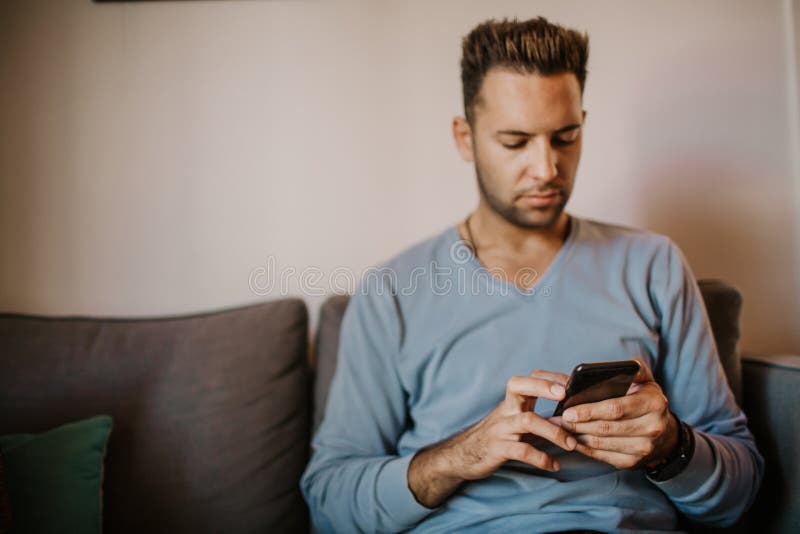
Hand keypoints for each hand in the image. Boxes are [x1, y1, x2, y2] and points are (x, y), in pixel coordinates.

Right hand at [447, 370, 577, 478]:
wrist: (464, 455)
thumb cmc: (498, 436)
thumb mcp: (515, 421)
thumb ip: (540, 416)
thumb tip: (572, 416)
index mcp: (511, 402)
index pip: (528, 378)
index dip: (549, 377)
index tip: (571, 382)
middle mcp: (505, 410)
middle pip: (518, 386)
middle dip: (542, 386)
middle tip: (565, 395)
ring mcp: (501, 428)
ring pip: (526, 421)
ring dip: (553, 430)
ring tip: (570, 443)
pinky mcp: (498, 449)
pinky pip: (521, 451)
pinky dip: (541, 458)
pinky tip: (554, 465)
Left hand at [555, 358, 678, 469]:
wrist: (665, 433)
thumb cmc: (646, 399)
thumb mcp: (645, 379)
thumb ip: (632, 367)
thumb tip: (609, 366)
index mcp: (653, 403)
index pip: (615, 408)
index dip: (589, 411)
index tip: (568, 410)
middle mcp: (652, 427)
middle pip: (605, 428)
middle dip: (578, 424)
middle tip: (558, 419)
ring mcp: (643, 448)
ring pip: (601, 443)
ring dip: (577, 436)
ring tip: (560, 427)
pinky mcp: (633, 462)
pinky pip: (602, 456)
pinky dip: (584, 448)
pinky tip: (572, 439)